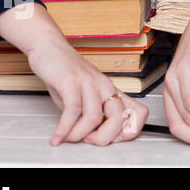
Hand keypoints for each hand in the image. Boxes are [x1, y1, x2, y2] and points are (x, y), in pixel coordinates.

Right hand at [27, 37, 149, 145]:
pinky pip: (71, 110)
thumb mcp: (85, 96)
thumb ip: (92, 114)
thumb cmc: (67, 74)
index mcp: (113, 91)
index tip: (112, 140)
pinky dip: (63, 129)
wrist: (50, 49)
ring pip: (94, 117)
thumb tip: (94, 137)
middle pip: (119, 117)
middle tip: (87, 141)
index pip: (139, 112)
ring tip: (68, 138)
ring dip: (79, 135)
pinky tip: (56, 137)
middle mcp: (105, 86)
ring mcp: (89, 82)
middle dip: (103, 138)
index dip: (131, 131)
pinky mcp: (70, 81)